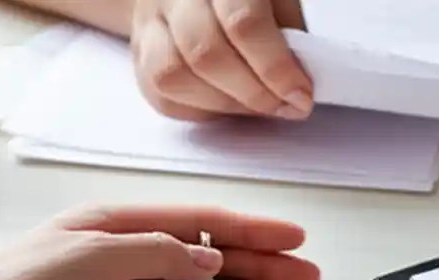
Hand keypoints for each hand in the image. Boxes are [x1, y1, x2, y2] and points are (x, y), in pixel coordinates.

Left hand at [0, 205, 318, 279]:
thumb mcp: (92, 257)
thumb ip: (158, 253)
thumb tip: (212, 256)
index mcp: (119, 222)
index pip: (202, 221)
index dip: (253, 229)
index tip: (294, 240)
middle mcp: (123, 248)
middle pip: (207, 251)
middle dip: (260, 261)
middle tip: (305, 276)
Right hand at [131, 0, 313, 120]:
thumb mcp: (278, 2)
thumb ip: (290, 38)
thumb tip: (296, 87)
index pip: (243, 23)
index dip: (276, 68)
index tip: (300, 95)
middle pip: (206, 54)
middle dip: (254, 94)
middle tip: (283, 106)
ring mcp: (150, 22)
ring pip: (174, 77)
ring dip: (224, 104)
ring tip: (255, 106)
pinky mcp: (139, 53)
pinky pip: (161, 95)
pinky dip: (200, 109)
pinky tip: (226, 103)